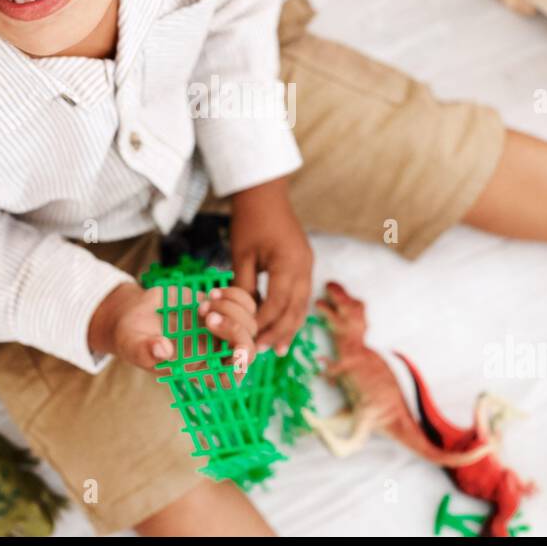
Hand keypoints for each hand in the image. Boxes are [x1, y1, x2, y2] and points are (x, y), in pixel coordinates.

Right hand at [88, 281, 259, 380]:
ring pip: (251, 324)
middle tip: (207, 316)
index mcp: (198, 369)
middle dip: (235, 331)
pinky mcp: (221, 307)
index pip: (230, 378)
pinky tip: (213, 292)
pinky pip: (245, 303)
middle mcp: (214, 352)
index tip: (234, 351)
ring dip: (234, 310)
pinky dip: (236, 295)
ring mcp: (220, 329)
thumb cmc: (132, 337)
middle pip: (248, 350)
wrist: (135, 313)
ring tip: (204, 303)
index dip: (239, 368)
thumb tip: (163, 350)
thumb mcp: (133, 345)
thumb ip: (146, 350)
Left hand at [228, 176, 313, 356]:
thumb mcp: (241, 254)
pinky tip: (282, 325)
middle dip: (278, 333)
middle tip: (262, 352)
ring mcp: (307, 265)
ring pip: (301, 306)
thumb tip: (239, 315)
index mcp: (289, 263)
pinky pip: (301, 295)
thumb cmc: (249, 221)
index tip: (248, 340)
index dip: (262, 324)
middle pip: (294, 310)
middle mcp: (304, 267)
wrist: (265, 193)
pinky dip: (291, 312)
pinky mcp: (304, 263)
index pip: (277, 304)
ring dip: (289, 327)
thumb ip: (243, 286)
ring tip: (277, 348)